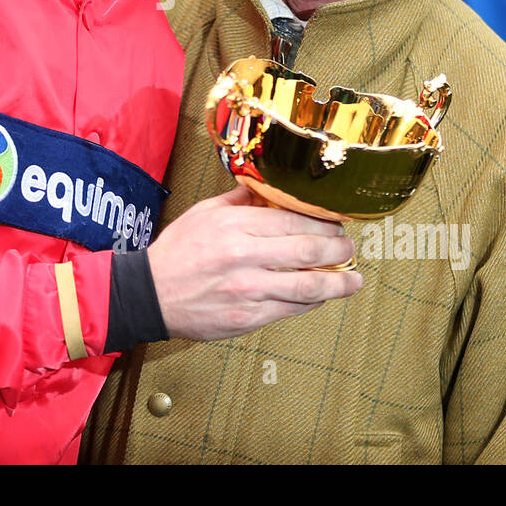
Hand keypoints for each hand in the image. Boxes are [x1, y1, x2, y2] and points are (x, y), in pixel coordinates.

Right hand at [147, 185, 363, 340]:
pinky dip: (312, 302)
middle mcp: (245, 256)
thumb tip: (270, 188)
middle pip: (309, 250)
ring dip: (339, 283)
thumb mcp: (204, 213)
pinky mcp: (248, 318)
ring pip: (308, 285)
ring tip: (354, 280)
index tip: (336, 223)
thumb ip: (240, 200)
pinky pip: (291, 309)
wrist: (150, 294)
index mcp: (235, 225)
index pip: (294, 220)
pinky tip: (322, 297)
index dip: (323, 222)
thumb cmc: (177, 251)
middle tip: (350, 248)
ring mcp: (248, 290)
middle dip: (339, 249)